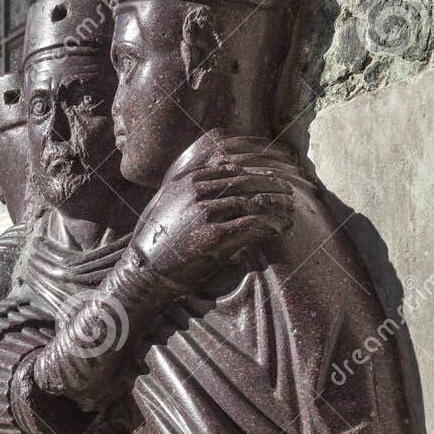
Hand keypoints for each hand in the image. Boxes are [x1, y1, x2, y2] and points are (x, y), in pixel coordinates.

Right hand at [129, 142, 294, 290]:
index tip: (271, 177)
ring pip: (252, 202)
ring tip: (289, 211)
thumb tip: (215, 162)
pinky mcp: (213, 236)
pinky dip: (269, 224)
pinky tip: (279, 227)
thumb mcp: (165, 201)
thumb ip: (187, 182)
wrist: (144, 270)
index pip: (231, 168)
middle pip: (245, 182)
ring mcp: (204, 212)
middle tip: (289, 192)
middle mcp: (195, 191)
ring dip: (275, 206)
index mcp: (186, 180)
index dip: (255, 172)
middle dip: (271, 185)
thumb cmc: (155, 239)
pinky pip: (251, 224)